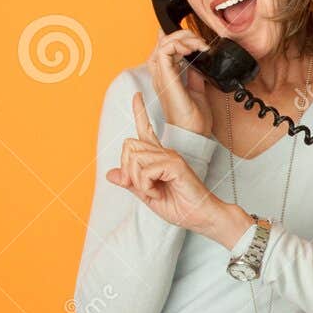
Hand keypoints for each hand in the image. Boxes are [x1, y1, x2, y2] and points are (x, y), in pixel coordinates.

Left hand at [107, 91, 228, 231]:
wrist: (201, 217)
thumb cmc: (180, 207)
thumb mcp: (148, 196)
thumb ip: (131, 184)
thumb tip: (110, 174)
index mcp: (159, 157)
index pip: (145, 129)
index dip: (139, 112)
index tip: (137, 96)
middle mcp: (165, 152)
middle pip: (129, 147)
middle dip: (128, 171)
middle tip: (144, 188)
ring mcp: (171, 156)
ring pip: (135, 159)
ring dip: (138, 182)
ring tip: (154, 191)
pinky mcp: (175, 164)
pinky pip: (146, 171)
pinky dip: (147, 186)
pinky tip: (159, 192)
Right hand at [148, 27, 213, 135]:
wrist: (195, 132)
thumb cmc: (194, 117)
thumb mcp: (197, 89)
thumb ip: (195, 75)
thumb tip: (199, 62)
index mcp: (166, 77)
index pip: (164, 49)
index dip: (176, 38)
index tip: (196, 39)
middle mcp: (161, 75)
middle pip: (162, 43)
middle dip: (182, 35)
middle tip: (200, 41)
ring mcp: (161, 76)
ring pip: (162, 44)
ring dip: (182, 38)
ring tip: (198, 44)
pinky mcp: (166, 78)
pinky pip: (165, 51)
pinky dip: (178, 44)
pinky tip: (191, 49)